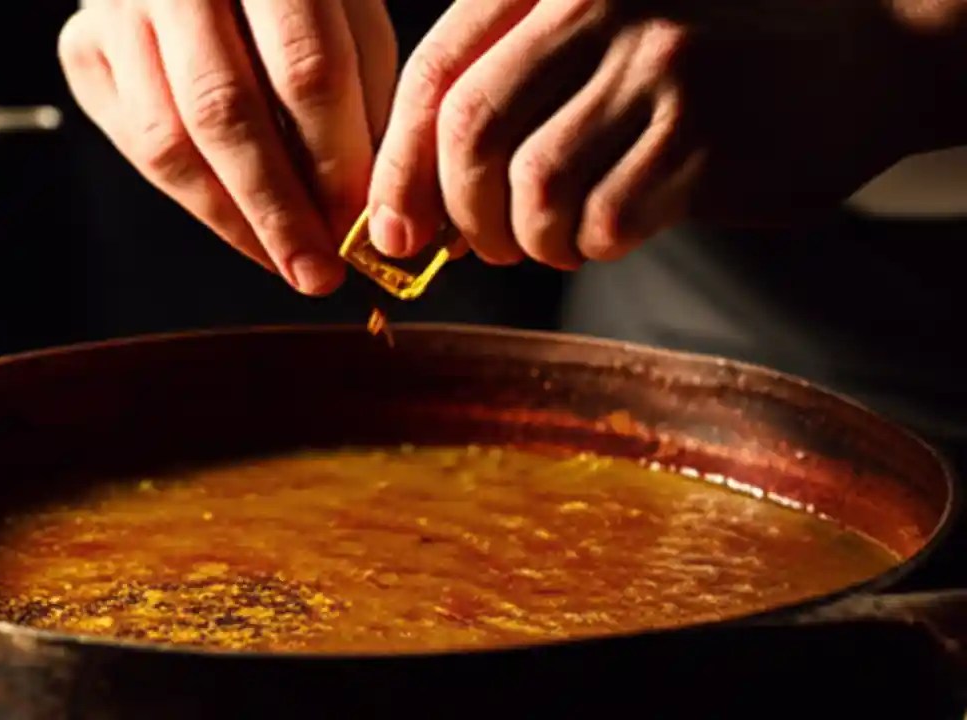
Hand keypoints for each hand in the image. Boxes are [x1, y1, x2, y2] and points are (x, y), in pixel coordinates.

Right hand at [59, 0, 397, 294]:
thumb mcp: (345, 8)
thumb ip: (360, 89)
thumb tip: (367, 202)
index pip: (306, 68)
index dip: (335, 159)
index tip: (361, 225)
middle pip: (226, 111)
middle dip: (278, 208)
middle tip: (317, 271)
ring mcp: (117, 7)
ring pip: (169, 139)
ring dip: (233, 218)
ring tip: (282, 259)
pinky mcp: (83, 46)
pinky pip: (139, 144)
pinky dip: (196, 198)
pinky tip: (241, 225)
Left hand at [368, 0, 941, 269]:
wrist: (859, 56)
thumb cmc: (700, 66)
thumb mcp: (594, 49)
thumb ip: (507, 104)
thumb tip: (415, 211)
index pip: (438, 74)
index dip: (399, 165)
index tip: (391, 231)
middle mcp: (597, 4)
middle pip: (472, 129)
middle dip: (458, 213)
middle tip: (480, 247)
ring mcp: (656, 63)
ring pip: (535, 185)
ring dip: (529, 239)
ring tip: (554, 240)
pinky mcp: (705, 130)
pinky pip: (604, 219)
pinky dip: (590, 246)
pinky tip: (607, 233)